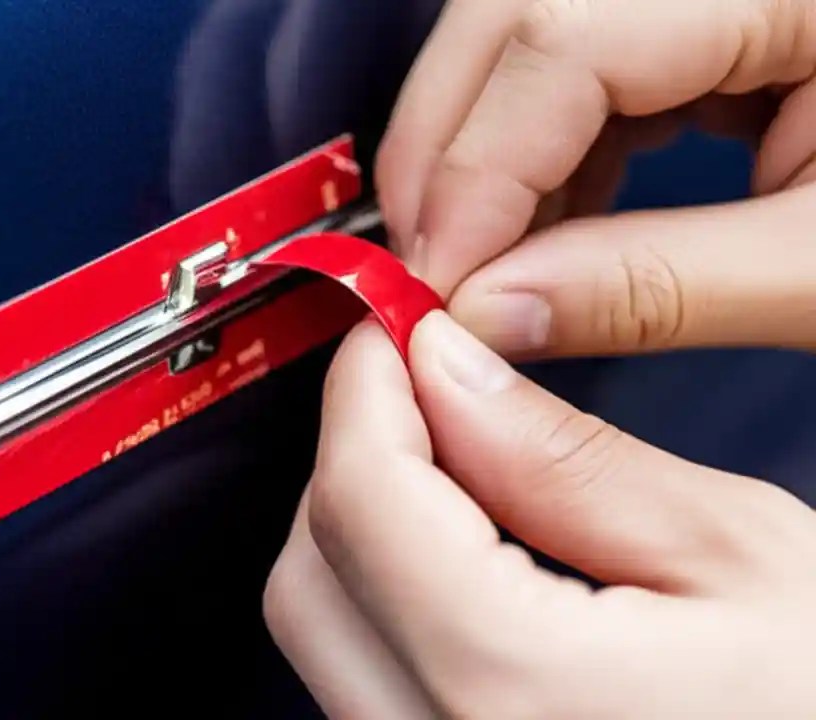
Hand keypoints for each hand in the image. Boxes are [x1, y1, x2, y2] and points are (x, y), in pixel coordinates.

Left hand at [265, 315, 815, 718]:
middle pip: (310, 573)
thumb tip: (447, 371)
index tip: (400, 328)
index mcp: (516, 694)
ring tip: (473, 476)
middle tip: (433, 390)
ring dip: (369, 533)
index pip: (361, 501)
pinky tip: (477, 567)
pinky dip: (394, 606)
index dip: (366, 388)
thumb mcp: (742, 559)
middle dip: (356, 458)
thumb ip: (567, 462)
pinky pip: (366, 687)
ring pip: (326, 636)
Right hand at [375, 0, 815, 359]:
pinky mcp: (698, 12)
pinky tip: (542, 229)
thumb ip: (652, 288)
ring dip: (484, 158)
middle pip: (514, 16)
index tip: (433, 286)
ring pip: (526, 37)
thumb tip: (484, 315)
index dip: (472, 169)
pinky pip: (577, 63)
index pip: (560, 40)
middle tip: (426, 273)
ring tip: (485, 267)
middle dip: (446, 154)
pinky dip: (539, 152)